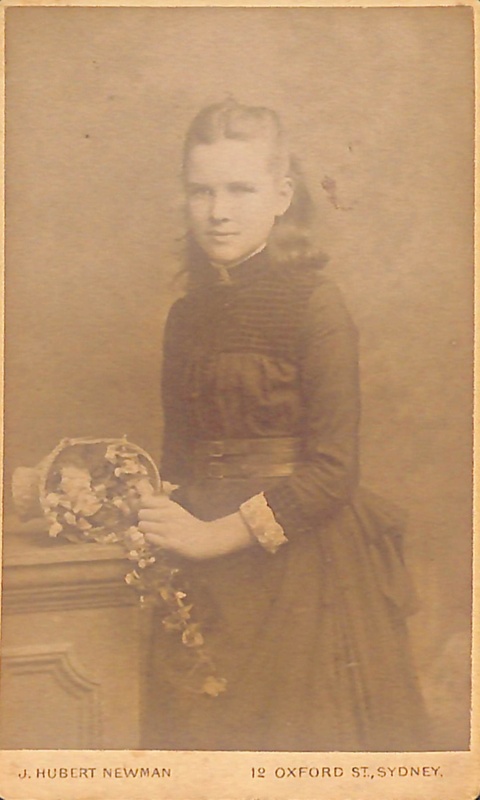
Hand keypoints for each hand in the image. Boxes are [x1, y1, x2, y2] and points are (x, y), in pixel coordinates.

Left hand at [137, 495, 253, 560]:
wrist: (209, 539)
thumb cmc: (191, 526)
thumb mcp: (176, 511)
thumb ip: (161, 508)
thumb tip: (142, 504)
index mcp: (169, 505)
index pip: (145, 500)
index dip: (144, 508)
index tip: (148, 514)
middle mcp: (167, 514)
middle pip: (141, 513)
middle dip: (144, 520)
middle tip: (152, 527)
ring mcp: (167, 528)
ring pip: (142, 525)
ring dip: (146, 531)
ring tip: (156, 535)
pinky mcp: (169, 542)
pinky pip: (149, 538)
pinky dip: (151, 540)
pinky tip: (159, 542)